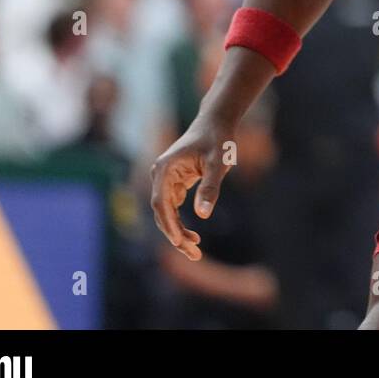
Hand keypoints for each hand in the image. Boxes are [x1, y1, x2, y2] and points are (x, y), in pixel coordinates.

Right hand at [149, 115, 234, 260]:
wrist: (216, 123)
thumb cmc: (218, 140)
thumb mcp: (218, 163)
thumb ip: (210, 187)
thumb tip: (203, 215)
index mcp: (165, 169)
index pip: (161, 203)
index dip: (168, 225)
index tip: (179, 243)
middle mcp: (160, 175)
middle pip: (161, 212)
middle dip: (175, 235)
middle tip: (194, 254)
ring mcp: (165, 180)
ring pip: (166, 213)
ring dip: (177, 232)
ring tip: (195, 251)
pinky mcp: (174, 184)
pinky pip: (173, 209)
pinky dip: (181, 224)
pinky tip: (194, 236)